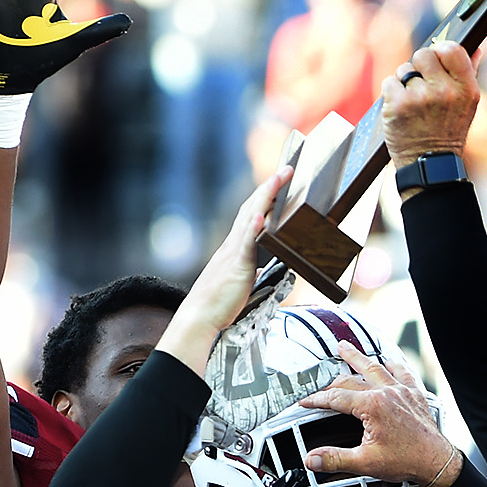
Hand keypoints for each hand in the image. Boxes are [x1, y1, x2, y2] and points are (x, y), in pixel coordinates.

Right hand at [155, 168, 291, 375]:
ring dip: (266, 195)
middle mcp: (232, 244)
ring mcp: (233, 253)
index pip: (251, 214)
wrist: (199, 317)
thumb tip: (262, 268)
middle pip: (252, 207)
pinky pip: (246, 243)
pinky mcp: (237, 266)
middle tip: (287, 169)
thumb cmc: (218, 303)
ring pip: (251, 216)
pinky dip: (255, 226)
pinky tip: (264, 214)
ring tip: (281, 177)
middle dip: (270, 186)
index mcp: (234, 248)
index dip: (264, 196)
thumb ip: (250, 270)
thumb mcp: (239, 283)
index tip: (278, 181)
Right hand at [300, 347, 459, 486]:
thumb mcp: (365, 462)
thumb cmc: (407, 460)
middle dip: (332, 381)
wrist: (436, 461)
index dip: (317, 399)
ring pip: (376, 367)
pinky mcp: (414, 394)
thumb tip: (313, 459)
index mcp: (372, 406)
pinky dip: (393, 364)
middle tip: (320, 381)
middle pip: (352, 380)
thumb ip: (335, 459)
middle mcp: (387, 393)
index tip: (306, 402)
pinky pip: (402, 372)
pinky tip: (388, 359)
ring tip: (345, 348)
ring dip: (358, 358)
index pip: (336, 398)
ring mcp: (402, 391)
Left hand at [381, 41, 479, 169]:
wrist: (429, 164)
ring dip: (404, 82)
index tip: (436, 61)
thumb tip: (476, 48)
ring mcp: (420, 98)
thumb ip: (470, 74)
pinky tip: (401, 109)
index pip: (451, 49)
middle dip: (419, 67)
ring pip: (404, 69)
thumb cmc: (448, 132)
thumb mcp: (468, 105)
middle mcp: (445, 91)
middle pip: (423, 54)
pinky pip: (389, 83)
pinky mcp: (398, 105)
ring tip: (413, 103)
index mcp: (466, 89)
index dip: (440, 52)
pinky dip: (391, 94)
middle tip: (422, 86)